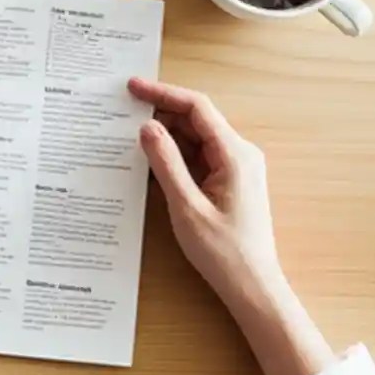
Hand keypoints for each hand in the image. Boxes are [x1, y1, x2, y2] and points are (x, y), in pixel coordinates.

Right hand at [128, 78, 334, 374]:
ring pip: (195, 138)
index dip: (163, 93)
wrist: (253, 287)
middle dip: (160, 112)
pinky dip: (173, 154)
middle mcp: (239, 154)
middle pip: (195, 120)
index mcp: (235, 154)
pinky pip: (197, 157)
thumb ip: (166, 163)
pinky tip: (149, 159)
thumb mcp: (186, 206)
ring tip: (128, 132)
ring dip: (165, 134)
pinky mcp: (228, 182)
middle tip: (121, 110)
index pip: (197, 108)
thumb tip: (146, 127)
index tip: (132, 87)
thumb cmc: (223, 252)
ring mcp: (235, 168)